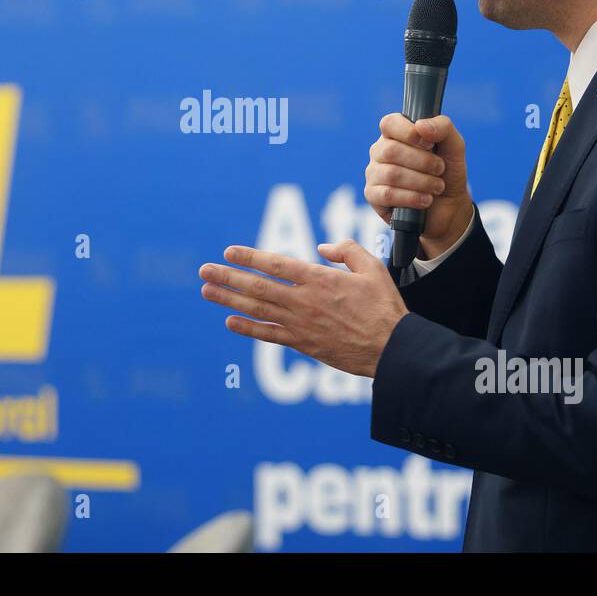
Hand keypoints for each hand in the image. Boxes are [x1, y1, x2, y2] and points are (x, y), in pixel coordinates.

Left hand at [198, 239, 408, 377]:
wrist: (391, 348)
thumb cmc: (384, 307)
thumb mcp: (372, 268)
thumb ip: (347, 251)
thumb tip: (323, 247)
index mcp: (320, 279)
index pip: (276, 264)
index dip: (250, 257)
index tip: (229, 251)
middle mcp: (304, 300)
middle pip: (258, 286)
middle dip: (228, 277)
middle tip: (205, 271)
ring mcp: (301, 324)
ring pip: (257, 310)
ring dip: (229, 300)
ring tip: (207, 292)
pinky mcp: (303, 344)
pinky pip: (269, 335)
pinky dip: (248, 329)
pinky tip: (229, 322)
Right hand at [365, 113, 472, 257]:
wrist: (449, 206)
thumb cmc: (447, 172)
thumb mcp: (454, 145)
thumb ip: (443, 127)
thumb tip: (420, 126)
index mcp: (395, 134)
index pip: (389, 123)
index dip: (409, 132)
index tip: (430, 144)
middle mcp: (380, 152)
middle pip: (391, 150)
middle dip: (422, 162)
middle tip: (440, 169)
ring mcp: (374, 174)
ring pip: (391, 174)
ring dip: (422, 182)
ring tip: (437, 187)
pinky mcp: (373, 196)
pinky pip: (387, 194)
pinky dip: (412, 198)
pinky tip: (426, 200)